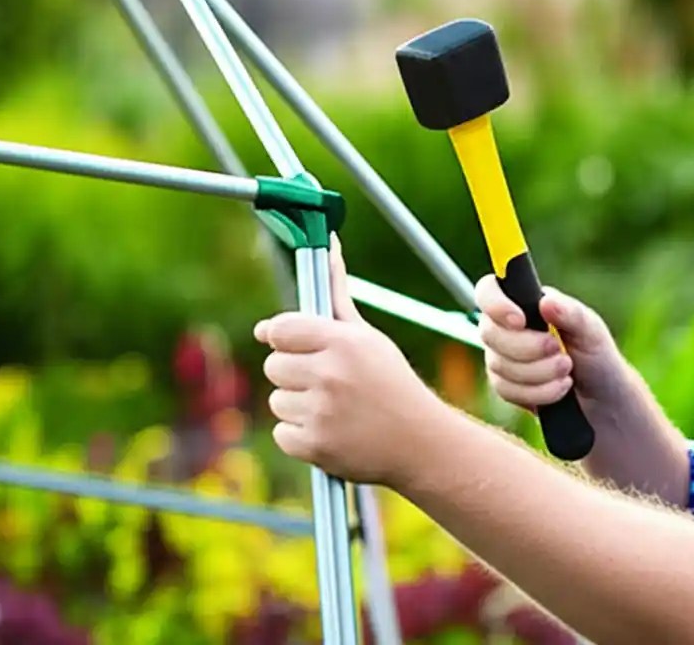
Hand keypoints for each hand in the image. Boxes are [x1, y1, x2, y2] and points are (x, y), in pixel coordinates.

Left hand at [254, 234, 442, 485]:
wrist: (421, 442)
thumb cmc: (392, 382)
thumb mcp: (368, 337)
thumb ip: (338, 295)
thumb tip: (328, 246)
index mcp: (343, 342)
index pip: (280, 330)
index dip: (282, 339)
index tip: (291, 346)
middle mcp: (330, 375)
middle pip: (272, 367)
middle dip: (292, 374)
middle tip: (325, 382)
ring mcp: (321, 413)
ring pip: (276, 401)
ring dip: (297, 406)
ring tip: (334, 409)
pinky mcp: (315, 446)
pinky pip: (282, 434)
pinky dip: (300, 436)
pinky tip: (330, 431)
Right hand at [475, 275, 626, 413]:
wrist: (602, 397)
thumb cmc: (596, 355)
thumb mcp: (592, 330)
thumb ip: (570, 313)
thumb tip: (546, 302)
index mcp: (525, 302)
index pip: (488, 290)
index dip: (495, 304)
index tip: (520, 321)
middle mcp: (507, 327)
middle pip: (490, 332)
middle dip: (527, 347)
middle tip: (559, 350)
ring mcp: (502, 357)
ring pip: (499, 365)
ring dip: (539, 372)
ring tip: (567, 369)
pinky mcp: (505, 385)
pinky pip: (507, 390)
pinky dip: (538, 392)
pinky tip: (559, 387)